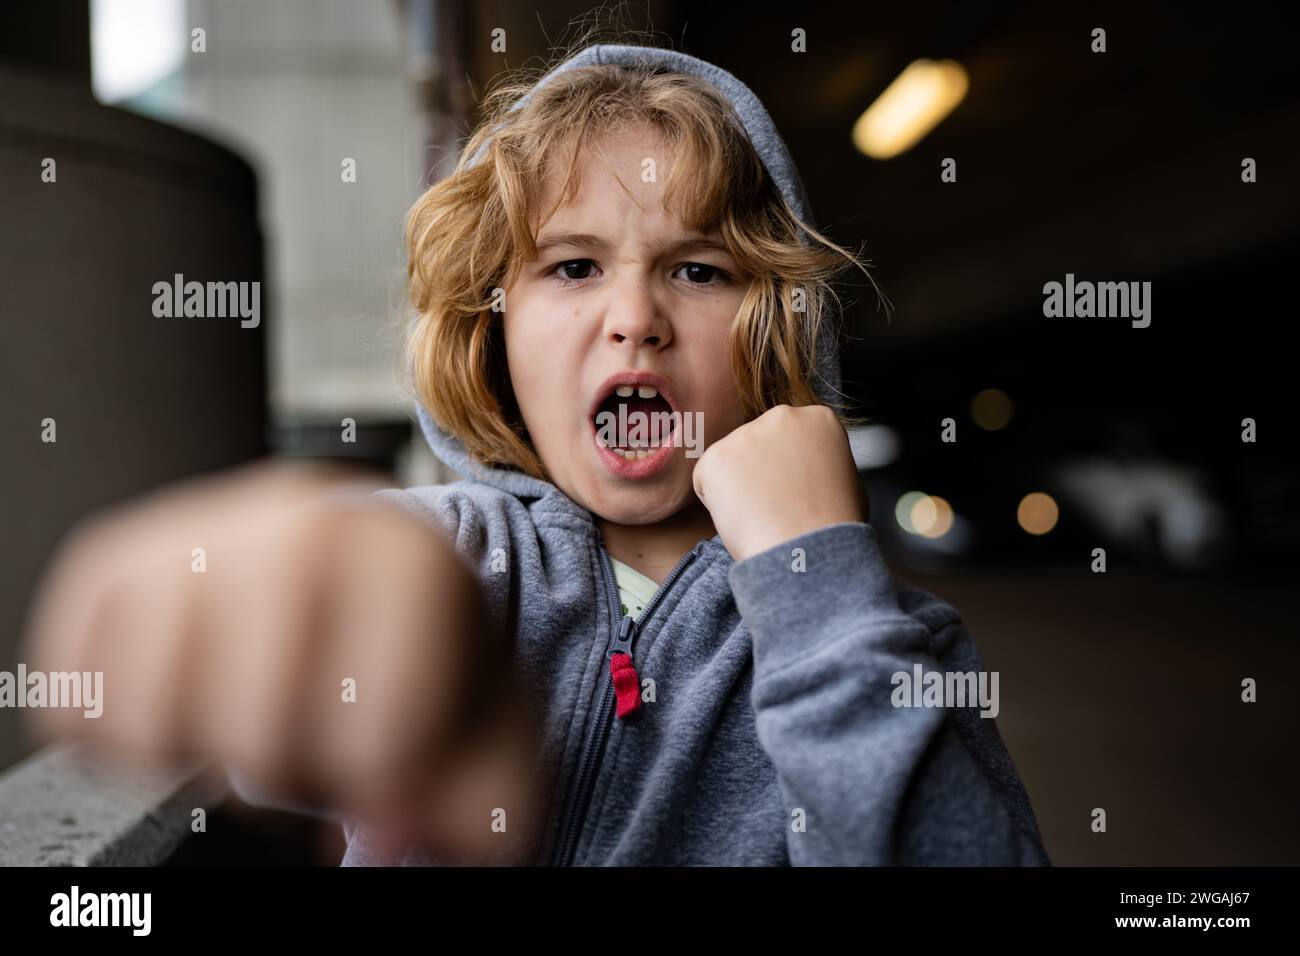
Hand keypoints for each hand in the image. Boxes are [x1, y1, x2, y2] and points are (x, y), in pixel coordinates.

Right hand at [20, 461, 543, 863]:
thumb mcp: (490, 725)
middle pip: (256, 719)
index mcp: (409, 558)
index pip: (385, 717)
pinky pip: (74, 664)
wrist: (364, 574)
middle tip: (308, 755)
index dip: (381, 779)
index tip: (385, 774)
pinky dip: (109, 721)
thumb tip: (396, 826)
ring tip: (243, 726)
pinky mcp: (122, 555)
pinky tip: (176, 715)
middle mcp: (302, 522)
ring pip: (150, 699)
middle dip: (283, 771)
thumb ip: (476, 792)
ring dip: (191, 748)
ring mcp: (202, 528)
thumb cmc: (425, 655)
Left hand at [692, 404, 865, 562]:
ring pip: (730, 463)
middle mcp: (781, 416)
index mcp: (817, 418)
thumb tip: (808, 468)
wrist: (808, 549)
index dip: (790, 471)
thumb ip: (821, 461)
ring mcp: (746, 433)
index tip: (799, 493)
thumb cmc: (833, 527)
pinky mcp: (715, 456)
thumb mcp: (847, 480)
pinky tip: (743, 517)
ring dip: (738, 487)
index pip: (789, 439)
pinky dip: (716, 502)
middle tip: (777, 506)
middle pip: (757, 445)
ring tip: (763, 515)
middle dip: (760, 471)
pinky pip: (707, 480)